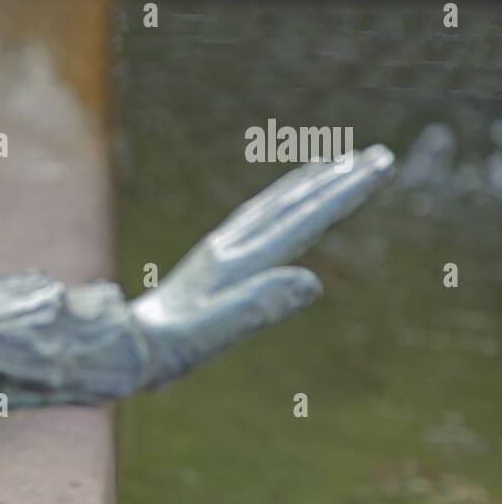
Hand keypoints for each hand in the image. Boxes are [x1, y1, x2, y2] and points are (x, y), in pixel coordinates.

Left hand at [132, 146, 393, 385]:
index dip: (342, 194)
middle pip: (291, 204)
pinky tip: (286, 202)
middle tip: (379, 155)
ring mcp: (218, 251)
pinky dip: (278, 201)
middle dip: (337, 180)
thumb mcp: (213, 334)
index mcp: (237, 263)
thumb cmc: (168, 348)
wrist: (124, 345)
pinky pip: (254, 219)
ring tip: (342, 162)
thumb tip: (310, 280)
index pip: (301, 220)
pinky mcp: (210, 260)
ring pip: (271, 206)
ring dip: (309, 183)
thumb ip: (258, 306)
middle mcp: (228, 247)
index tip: (378, 167)